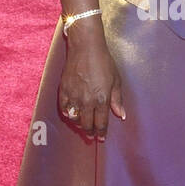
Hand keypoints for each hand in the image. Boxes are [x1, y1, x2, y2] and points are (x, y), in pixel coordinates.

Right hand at [58, 21, 124, 140]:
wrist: (85, 47)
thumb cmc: (103, 62)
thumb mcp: (116, 80)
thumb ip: (117, 100)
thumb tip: (121, 115)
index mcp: (102, 99)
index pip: (101, 123)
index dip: (101, 133)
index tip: (102, 138)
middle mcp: (87, 101)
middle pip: (87, 124)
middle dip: (90, 132)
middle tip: (92, 134)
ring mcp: (74, 96)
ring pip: (75, 119)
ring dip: (79, 124)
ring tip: (83, 124)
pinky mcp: (63, 90)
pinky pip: (64, 109)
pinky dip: (68, 113)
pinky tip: (72, 114)